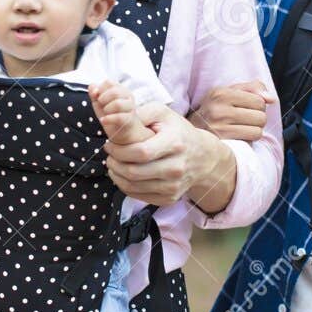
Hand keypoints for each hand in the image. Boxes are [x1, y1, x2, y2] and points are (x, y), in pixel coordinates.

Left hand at [89, 80, 149, 145]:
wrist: (123, 131)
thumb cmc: (111, 115)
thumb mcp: (99, 103)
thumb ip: (94, 94)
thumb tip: (92, 86)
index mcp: (121, 89)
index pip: (109, 82)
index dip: (100, 89)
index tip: (98, 97)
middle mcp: (128, 97)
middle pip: (114, 92)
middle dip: (103, 99)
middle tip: (102, 106)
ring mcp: (130, 108)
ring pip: (118, 104)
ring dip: (107, 109)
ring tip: (105, 114)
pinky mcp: (130, 120)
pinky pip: (119, 117)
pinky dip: (108, 119)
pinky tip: (103, 120)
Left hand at [104, 101, 228, 207]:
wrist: (203, 156)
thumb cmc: (178, 131)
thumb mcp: (163, 113)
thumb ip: (140, 113)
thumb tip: (115, 119)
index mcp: (174, 144)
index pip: (140, 152)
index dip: (119, 150)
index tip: (110, 145)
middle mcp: (176, 168)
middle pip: (134, 172)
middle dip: (114, 163)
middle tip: (109, 155)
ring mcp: (173, 186)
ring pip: (133, 186)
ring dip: (116, 176)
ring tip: (114, 164)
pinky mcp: (170, 198)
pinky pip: (138, 197)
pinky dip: (125, 186)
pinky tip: (124, 175)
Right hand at [188, 79, 274, 142]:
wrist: (191, 133)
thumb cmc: (215, 111)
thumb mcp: (229, 93)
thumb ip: (253, 88)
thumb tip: (271, 99)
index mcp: (221, 93)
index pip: (259, 100)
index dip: (257, 106)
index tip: (246, 109)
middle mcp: (219, 108)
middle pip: (261, 115)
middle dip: (257, 119)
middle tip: (245, 121)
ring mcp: (219, 126)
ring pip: (258, 129)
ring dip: (254, 131)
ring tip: (242, 129)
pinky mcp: (223, 141)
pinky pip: (251, 139)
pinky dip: (249, 139)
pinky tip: (239, 137)